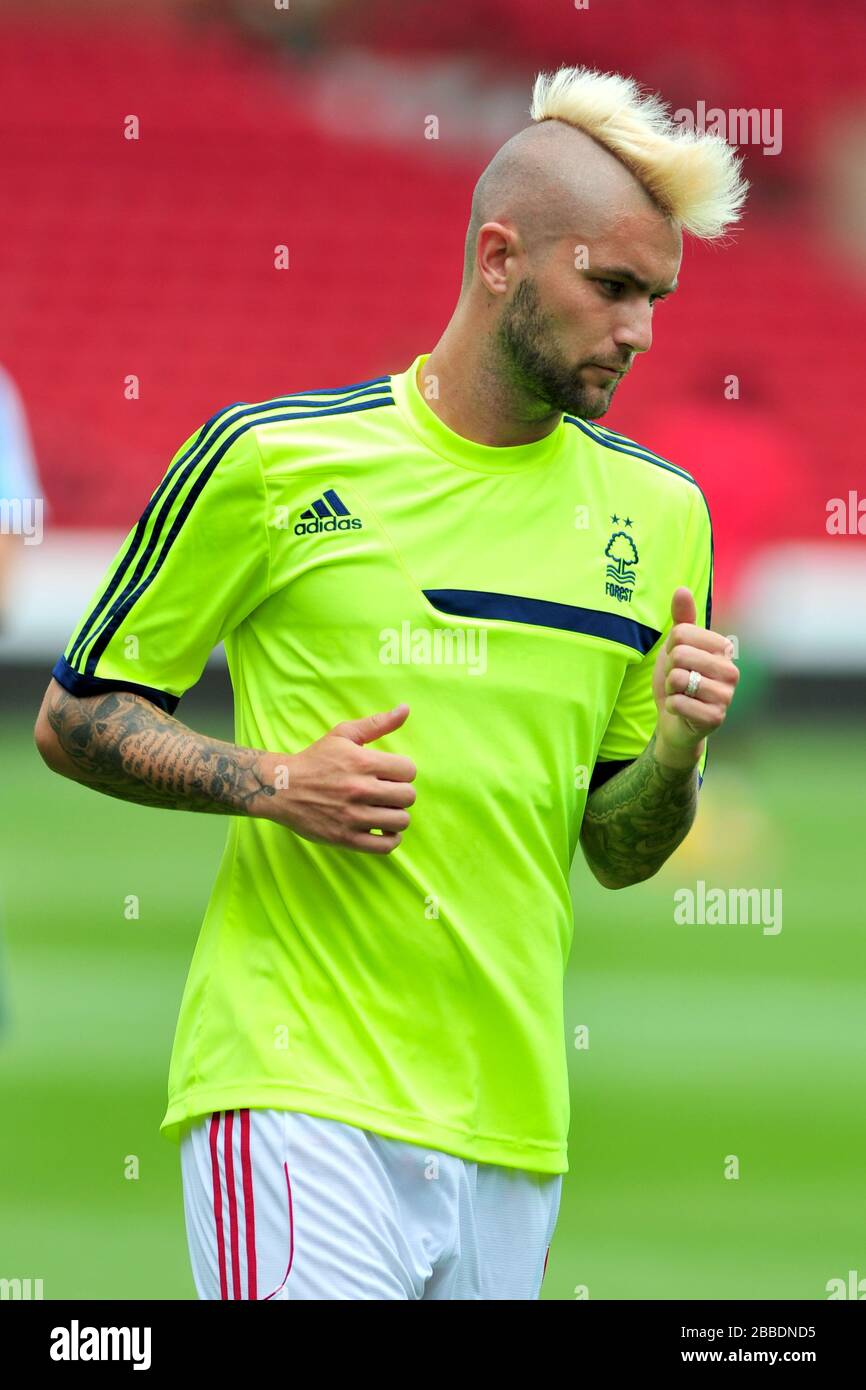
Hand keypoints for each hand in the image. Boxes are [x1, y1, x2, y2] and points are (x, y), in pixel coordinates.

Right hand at [258, 703, 415, 852]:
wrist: (281, 788)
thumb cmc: (315, 760)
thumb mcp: (343, 734)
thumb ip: (377, 723)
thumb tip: (405, 709)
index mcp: (362, 762)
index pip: (408, 770)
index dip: (402, 771)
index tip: (389, 774)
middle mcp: (359, 790)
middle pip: (408, 796)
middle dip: (401, 793)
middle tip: (386, 793)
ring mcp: (353, 817)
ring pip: (400, 821)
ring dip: (396, 816)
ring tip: (383, 810)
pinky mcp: (346, 838)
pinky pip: (386, 846)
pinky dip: (390, 839)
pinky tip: (381, 829)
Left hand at [652, 588, 738, 765]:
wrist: (676, 721)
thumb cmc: (678, 680)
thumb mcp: (676, 648)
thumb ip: (681, 620)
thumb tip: (681, 589)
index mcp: (724, 649)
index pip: (681, 633)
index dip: (670, 649)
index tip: (678, 663)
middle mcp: (731, 670)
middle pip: (679, 654)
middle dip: (669, 670)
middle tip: (678, 682)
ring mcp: (727, 696)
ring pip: (679, 678)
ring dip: (671, 689)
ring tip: (681, 694)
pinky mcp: (716, 717)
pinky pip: (678, 702)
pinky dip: (671, 706)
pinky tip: (682, 711)